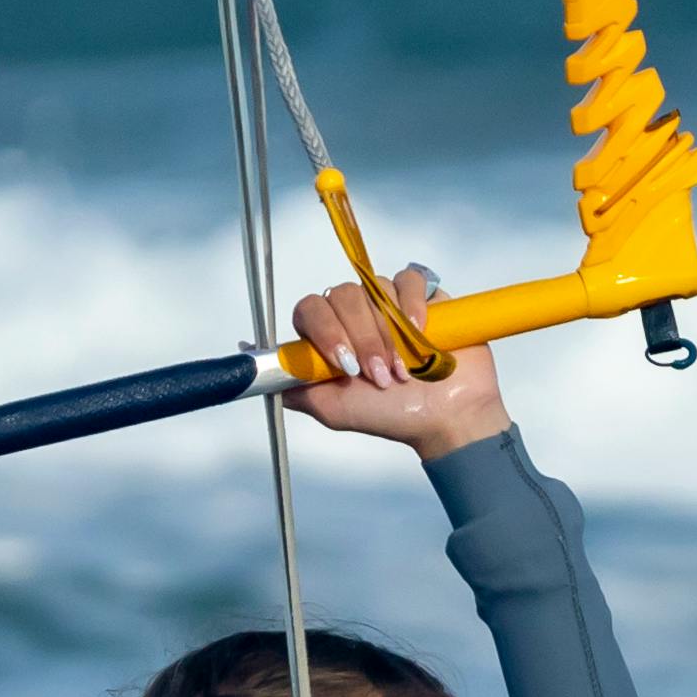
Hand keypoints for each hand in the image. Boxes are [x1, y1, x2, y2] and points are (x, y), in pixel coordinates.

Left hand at [289, 269, 511, 454]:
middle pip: (343, 296)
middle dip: (362, 338)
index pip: (312, 309)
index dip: (326, 331)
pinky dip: (412, 304)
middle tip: (378, 374)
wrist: (446, 417)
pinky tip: (421, 332)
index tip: (344, 364)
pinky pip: (408, 279)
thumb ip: (294, 385)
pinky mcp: (423, 297)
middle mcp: (356, 316)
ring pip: (374, 288)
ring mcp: (389, 304)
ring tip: (404, 367)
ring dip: (389, 330)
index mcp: (330, 336)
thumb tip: (250, 358)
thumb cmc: (392, 416)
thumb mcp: (332, 409)